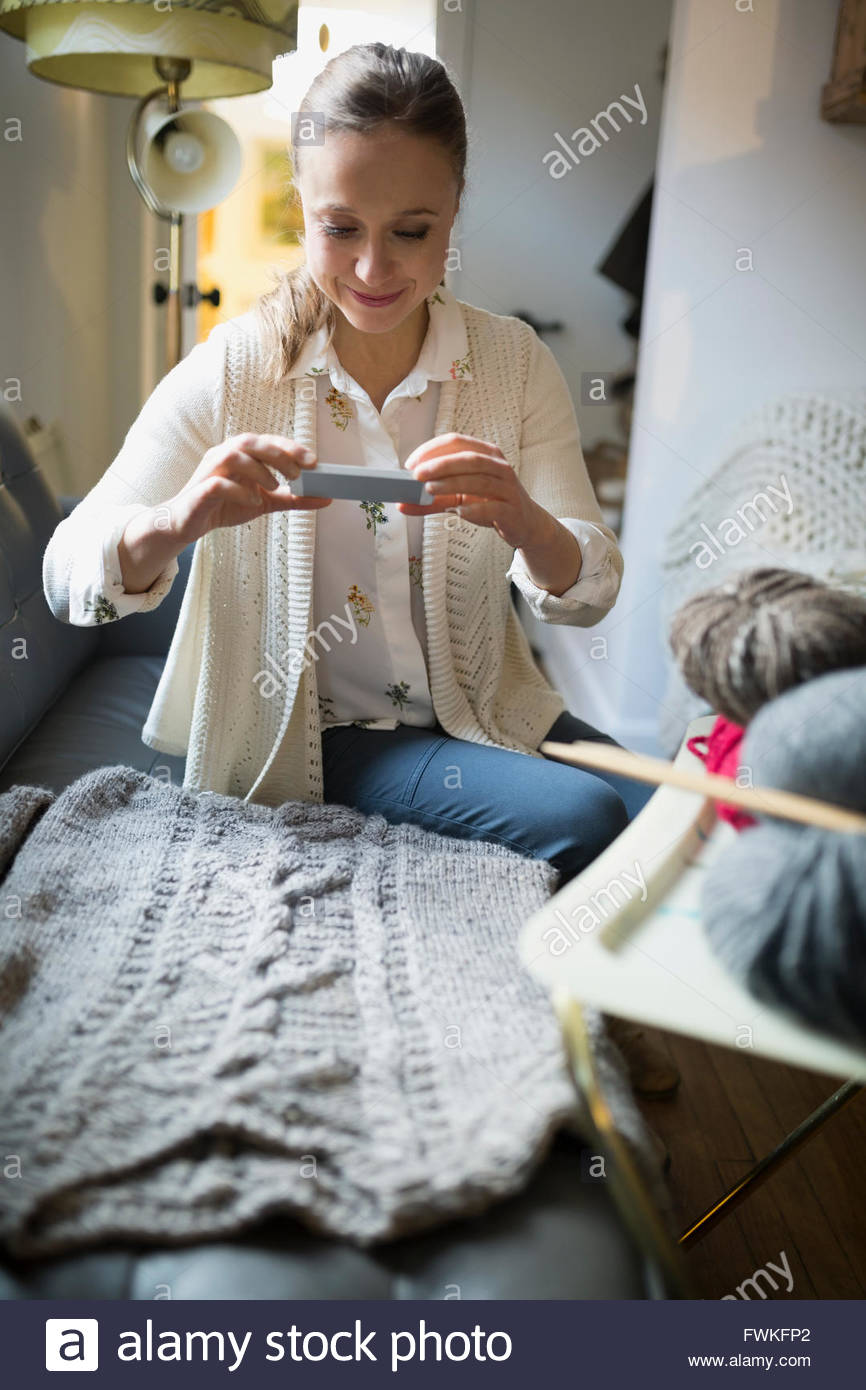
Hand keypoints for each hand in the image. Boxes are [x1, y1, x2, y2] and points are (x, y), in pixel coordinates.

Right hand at [169, 433, 331, 545]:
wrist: (188, 522)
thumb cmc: (225, 505)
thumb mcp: (265, 502)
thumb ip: (293, 498)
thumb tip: (325, 497)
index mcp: (241, 454)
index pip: (267, 441)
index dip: (291, 447)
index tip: (314, 462)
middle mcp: (224, 455)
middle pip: (250, 441)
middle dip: (277, 454)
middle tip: (298, 474)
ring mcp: (210, 470)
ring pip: (232, 455)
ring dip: (258, 470)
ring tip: (273, 487)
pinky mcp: (200, 490)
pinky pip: (217, 483)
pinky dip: (238, 490)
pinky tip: (252, 501)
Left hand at [397, 432, 546, 548]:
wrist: (523, 523)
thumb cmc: (489, 503)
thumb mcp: (458, 498)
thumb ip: (431, 500)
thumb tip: (402, 503)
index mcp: (485, 454)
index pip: (456, 442)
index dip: (432, 450)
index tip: (411, 463)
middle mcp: (498, 466)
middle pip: (468, 458)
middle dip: (440, 465)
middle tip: (416, 474)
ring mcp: (507, 487)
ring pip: (479, 481)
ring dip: (452, 484)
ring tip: (429, 491)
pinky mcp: (511, 509)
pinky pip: (493, 507)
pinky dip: (474, 509)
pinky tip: (459, 512)